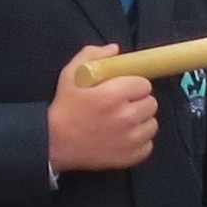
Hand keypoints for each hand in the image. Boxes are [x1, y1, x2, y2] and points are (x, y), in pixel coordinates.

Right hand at [47, 46, 159, 172]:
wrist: (54, 142)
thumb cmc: (64, 109)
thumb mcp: (71, 75)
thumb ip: (93, 56)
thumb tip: (114, 49)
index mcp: (113, 95)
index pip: (144, 84)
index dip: (134, 84)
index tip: (124, 88)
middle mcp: (126, 117)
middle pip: (151, 103)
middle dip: (138, 101)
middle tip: (123, 104)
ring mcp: (130, 138)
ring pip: (151, 124)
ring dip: (141, 121)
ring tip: (123, 121)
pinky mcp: (131, 156)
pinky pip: (148, 144)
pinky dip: (139, 141)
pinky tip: (123, 136)